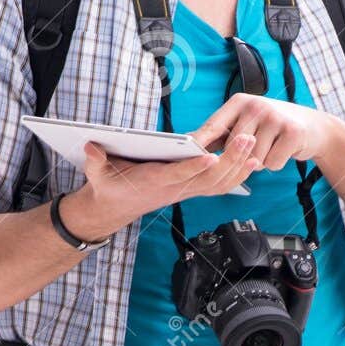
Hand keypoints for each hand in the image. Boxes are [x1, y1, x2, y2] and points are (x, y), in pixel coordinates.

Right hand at [73, 129, 261, 233]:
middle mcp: (175, 188)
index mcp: (154, 181)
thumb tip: (90, 147)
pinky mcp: (192, 189)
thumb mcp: (97, 173)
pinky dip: (238, 175)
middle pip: (208, 178)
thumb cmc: (110, 185)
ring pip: (219, 183)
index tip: (209, 155)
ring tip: (254, 145)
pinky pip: (220, 185)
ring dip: (238, 166)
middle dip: (229, 160)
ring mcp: (186, 190)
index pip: (177, 175)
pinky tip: (251, 161)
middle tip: (247, 139)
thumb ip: (95, 161)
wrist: (116, 206)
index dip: (193, 166)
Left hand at [193, 95, 330, 173]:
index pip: (213, 125)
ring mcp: (275, 117)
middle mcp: (256, 105)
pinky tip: (282, 150)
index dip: (199, 144)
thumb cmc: (272, 126)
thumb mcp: (247, 120)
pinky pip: (271, 163)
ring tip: (271, 146)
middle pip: (233, 147)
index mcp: (239, 101)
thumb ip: (222, 131)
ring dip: (260, 161)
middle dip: (241, 156)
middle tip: (255, 147)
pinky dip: (275, 163)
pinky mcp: (292, 132)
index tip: (185, 158)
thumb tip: (191, 145)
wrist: (314, 127)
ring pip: (252, 159)